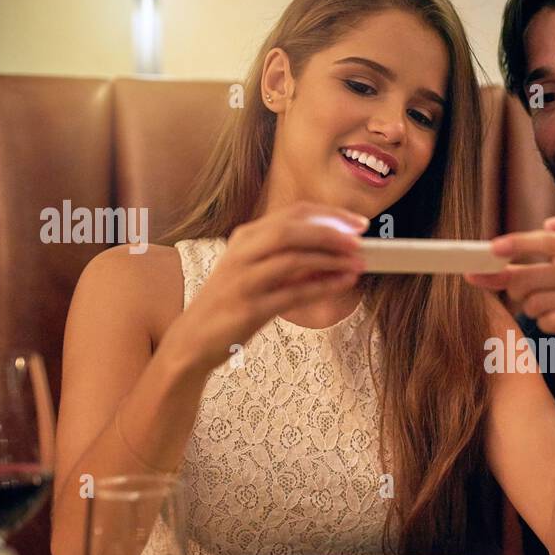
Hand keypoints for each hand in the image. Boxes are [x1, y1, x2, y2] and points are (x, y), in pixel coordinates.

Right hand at [165, 202, 367, 373]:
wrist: (194, 340)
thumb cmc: (230, 303)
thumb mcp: (255, 270)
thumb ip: (289, 258)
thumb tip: (334, 252)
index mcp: (246, 237)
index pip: (293, 214)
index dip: (330, 215)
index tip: (358, 223)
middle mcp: (243, 253)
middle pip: (292, 229)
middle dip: (332, 232)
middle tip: (360, 241)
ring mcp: (244, 280)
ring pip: (293, 258)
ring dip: (332, 260)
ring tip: (358, 264)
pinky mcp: (249, 308)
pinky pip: (294, 293)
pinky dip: (323, 286)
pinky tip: (343, 283)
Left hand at [465, 231, 554, 350]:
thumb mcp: (554, 271)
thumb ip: (515, 269)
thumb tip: (473, 272)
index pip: (547, 240)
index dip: (518, 243)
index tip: (491, 249)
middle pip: (530, 279)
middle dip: (515, 290)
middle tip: (519, 293)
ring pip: (537, 305)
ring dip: (533, 309)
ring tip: (549, 307)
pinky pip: (551, 323)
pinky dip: (546, 324)